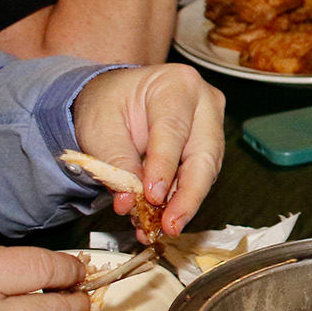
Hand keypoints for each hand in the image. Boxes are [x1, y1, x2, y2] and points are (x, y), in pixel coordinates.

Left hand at [70, 64, 225, 234]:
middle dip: (187, 195)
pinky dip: (181, 199)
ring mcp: (212, 124)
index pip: (173, 130)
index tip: (152, 196)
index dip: (164, 166)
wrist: (117, 99)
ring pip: (206, 171)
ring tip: (161, 226)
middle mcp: (204, 102)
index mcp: (176, 84)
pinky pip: (200, 177)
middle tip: (169, 224)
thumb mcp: (99, 127)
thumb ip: (116, 162)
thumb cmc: (110, 102)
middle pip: (203, 155)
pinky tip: (164, 217)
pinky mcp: (210, 146)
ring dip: (184, 202)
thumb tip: (129, 200)